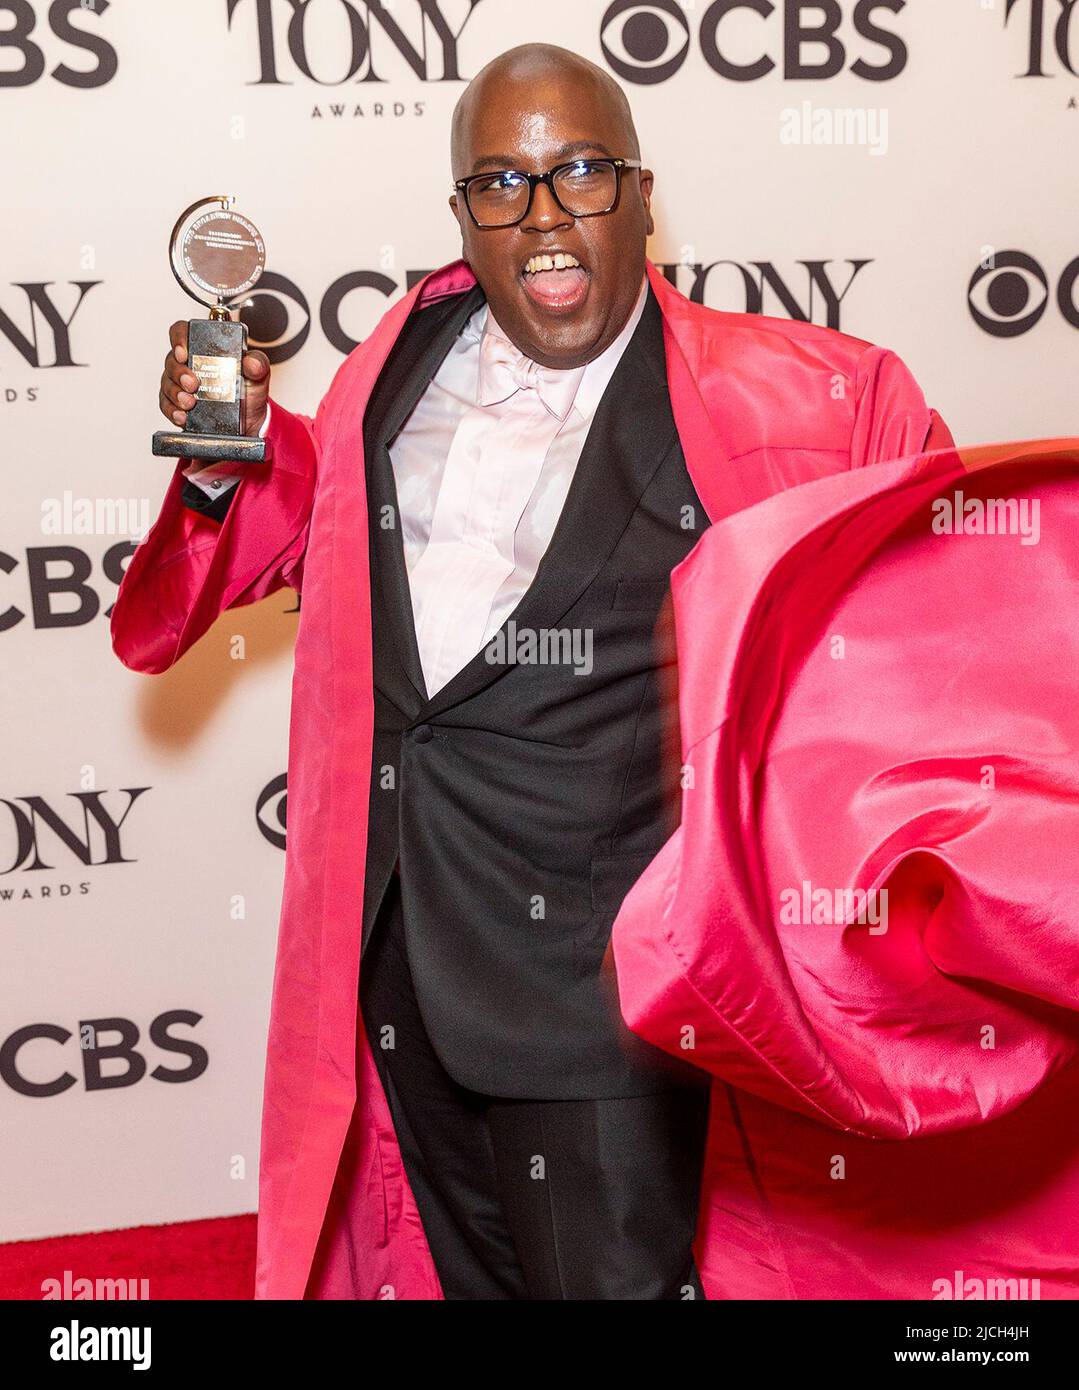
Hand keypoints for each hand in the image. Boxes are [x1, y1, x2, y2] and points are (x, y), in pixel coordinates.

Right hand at [158, 321, 270, 436]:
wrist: (250, 420)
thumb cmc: (249, 391)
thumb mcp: (258, 375)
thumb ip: (258, 364)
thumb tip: (252, 363)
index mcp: (204, 348)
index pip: (182, 331)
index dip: (178, 338)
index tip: (184, 352)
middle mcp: (189, 363)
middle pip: (172, 360)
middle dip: (179, 372)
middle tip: (193, 384)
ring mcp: (180, 383)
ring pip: (167, 383)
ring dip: (176, 393)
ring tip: (189, 403)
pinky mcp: (177, 403)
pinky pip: (166, 405)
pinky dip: (172, 411)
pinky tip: (182, 415)